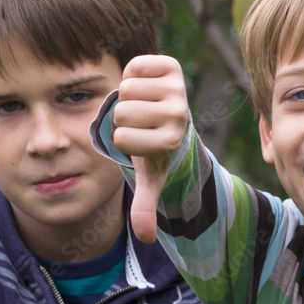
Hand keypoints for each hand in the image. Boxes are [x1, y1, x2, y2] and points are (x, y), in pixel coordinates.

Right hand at [112, 55, 189, 242]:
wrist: (171, 115)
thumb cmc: (154, 146)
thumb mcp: (149, 176)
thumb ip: (145, 205)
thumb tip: (145, 238)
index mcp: (173, 140)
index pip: (123, 138)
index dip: (124, 139)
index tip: (141, 141)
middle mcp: (181, 113)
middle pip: (122, 112)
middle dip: (123, 117)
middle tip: (141, 121)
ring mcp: (178, 87)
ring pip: (125, 89)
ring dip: (128, 96)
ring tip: (144, 104)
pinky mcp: (171, 65)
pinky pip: (133, 66)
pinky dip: (132, 74)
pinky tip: (146, 86)